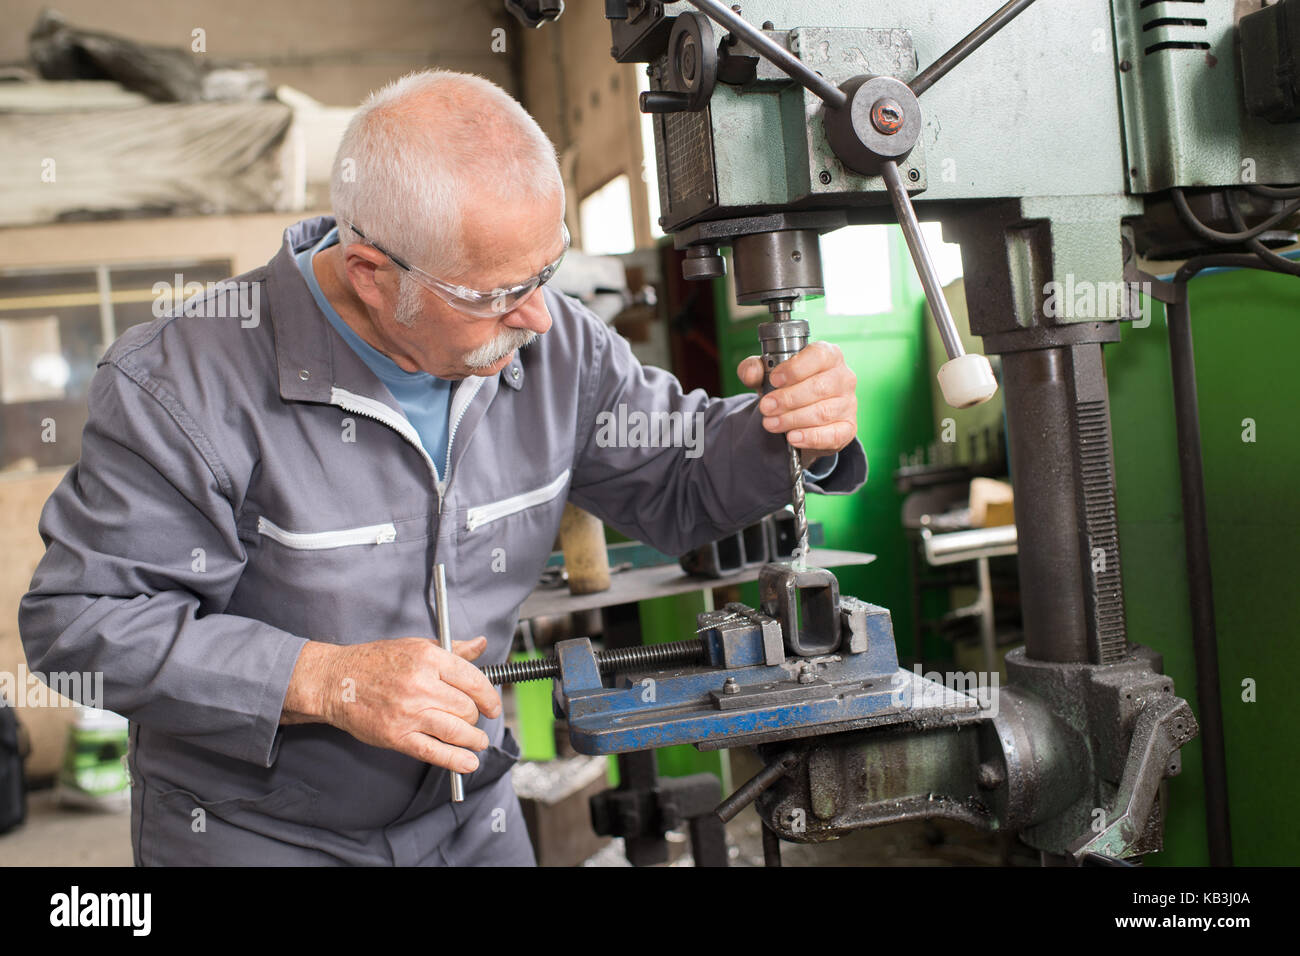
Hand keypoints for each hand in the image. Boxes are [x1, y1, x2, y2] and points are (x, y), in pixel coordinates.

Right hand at [285, 635, 500, 772]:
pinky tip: (468, 763)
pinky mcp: (397, 736)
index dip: (489, 697)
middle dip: (475, 717)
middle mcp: (421, 685)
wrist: (336, 681)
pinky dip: (455, 760)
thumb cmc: (375, 662)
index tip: (492, 706)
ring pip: (456, 731)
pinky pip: (434, 752)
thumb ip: (453, 649)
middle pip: (466, 708)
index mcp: (429, 659)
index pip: (474, 680)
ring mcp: (409, 713)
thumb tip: (480, 645)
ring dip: (473, 740)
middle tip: (474, 720)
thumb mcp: (416, 646)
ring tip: (477, 742)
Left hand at [737, 341, 857, 466]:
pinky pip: (832, 434)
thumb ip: (754, 369)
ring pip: (822, 412)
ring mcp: (849, 403)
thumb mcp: (768, 374)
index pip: (818, 356)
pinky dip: (810, 437)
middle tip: (766, 407)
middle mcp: (843, 377)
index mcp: (828, 355)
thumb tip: (750, 373)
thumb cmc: (789, 387)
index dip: (795, 369)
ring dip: (793, 419)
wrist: (802, 417)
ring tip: (771, 423)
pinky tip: (793, 437)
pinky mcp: (848, 428)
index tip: (775, 380)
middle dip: (788, 399)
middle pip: (818, 387)